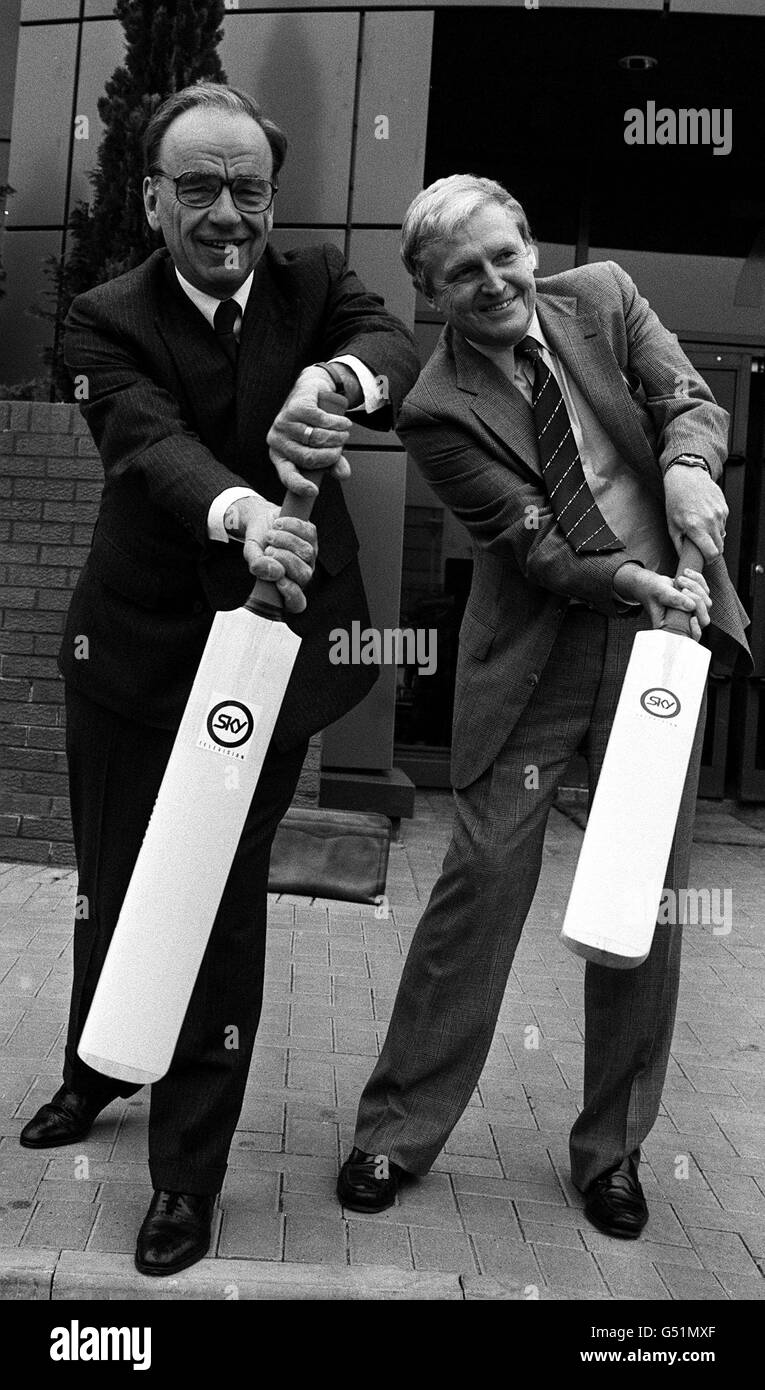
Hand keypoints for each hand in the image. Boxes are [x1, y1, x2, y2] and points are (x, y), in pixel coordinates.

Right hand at [223, 497, 317, 613]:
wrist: (260, 521)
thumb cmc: (257, 544)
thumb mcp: (252, 554)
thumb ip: (258, 565)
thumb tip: (274, 572)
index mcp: (287, 586)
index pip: (297, 602)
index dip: (291, 594)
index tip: (279, 581)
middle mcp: (302, 573)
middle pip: (304, 575)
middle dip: (284, 560)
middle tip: (268, 550)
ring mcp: (309, 554)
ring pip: (306, 552)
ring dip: (285, 540)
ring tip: (270, 536)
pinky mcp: (311, 535)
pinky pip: (307, 532)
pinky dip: (290, 526)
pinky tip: (278, 524)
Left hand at [267, 367, 352, 497]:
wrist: (312, 392)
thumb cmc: (313, 425)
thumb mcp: (323, 449)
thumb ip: (332, 464)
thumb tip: (343, 474)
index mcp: (280, 456)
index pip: (287, 475)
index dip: (299, 485)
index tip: (313, 491)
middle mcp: (278, 440)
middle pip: (307, 457)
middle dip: (331, 455)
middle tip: (340, 449)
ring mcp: (284, 422)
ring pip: (316, 438)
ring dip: (337, 437)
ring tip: (343, 433)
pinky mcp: (296, 406)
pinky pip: (321, 420)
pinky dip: (337, 423)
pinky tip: (342, 422)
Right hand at [614, 562, 711, 641]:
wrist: (651, 583)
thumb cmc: (652, 590)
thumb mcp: (660, 593)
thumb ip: (674, 599)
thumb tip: (691, 606)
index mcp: (672, 626)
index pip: (691, 636)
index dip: (695, 630)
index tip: (692, 619)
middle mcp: (685, 621)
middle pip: (704, 618)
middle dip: (697, 600)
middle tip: (682, 589)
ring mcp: (693, 611)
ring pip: (706, 602)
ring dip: (695, 586)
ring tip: (679, 579)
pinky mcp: (697, 600)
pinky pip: (705, 590)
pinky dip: (697, 579)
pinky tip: (685, 573)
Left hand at [664, 465, 727, 558]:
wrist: (686, 478)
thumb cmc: (676, 501)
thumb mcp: (672, 525)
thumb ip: (679, 545)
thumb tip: (684, 559)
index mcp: (696, 528)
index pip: (712, 553)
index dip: (709, 559)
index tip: (704, 558)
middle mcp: (710, 521)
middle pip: (720, 546)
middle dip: (712, 550)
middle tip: (703, 547)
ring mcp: (719, 514)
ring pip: (722, 535)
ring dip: (714, 536)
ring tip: (702, 528)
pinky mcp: (724, 507)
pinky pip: (723, 523)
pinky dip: (716, 525)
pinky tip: (706, 517)